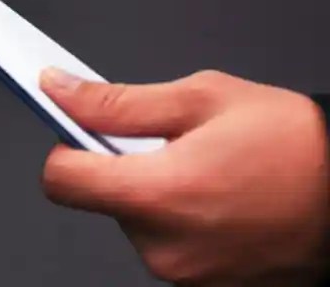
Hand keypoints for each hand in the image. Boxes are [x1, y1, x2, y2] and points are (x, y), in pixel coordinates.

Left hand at [39, 67, 329, 284]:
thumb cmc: (298, 144)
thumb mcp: (201, 97)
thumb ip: (117, 102)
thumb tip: (61, 91)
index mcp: (158, 195)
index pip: (60, 181)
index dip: (63, 148)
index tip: (82, 129)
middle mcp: (165, 245)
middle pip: (100, 199)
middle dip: (124, 166)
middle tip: (174, 144)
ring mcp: (186, 272)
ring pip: (134, 220)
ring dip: (155, 191)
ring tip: (208, 170)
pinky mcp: (205, 284)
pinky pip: (167, 241)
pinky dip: (181, 217)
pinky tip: (220, 196)